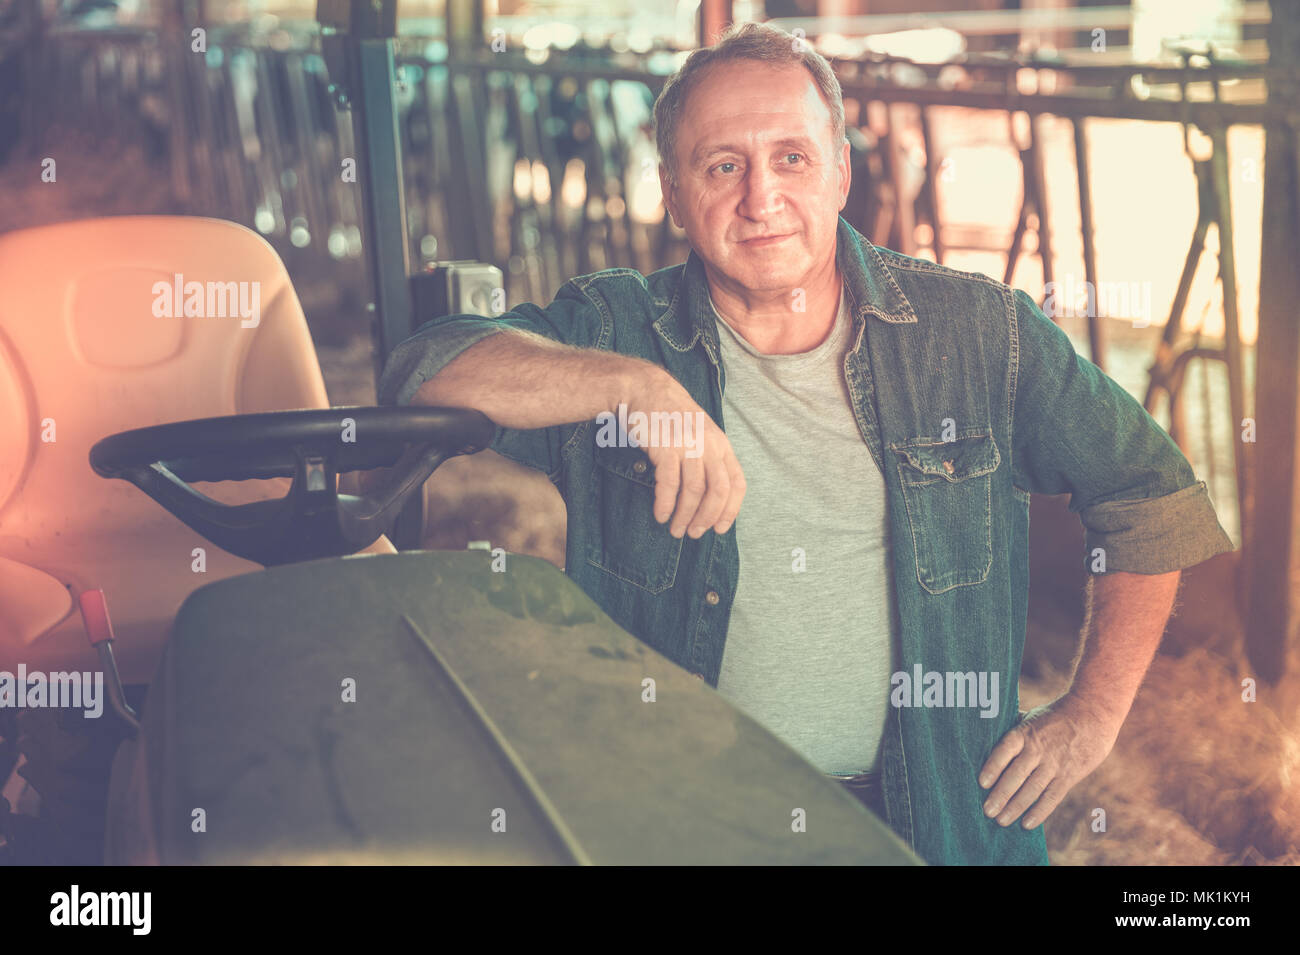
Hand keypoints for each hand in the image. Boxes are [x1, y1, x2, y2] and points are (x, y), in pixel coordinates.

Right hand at [625, 367, 746, 538]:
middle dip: (707, 518)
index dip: (731, 510)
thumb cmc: (671, 416)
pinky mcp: (666, 448)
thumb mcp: (700, 432)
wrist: (645, 389)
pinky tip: (661, 515)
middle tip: (694, 534)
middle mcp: (709, 445)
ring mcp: (688, 445)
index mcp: (721, 444)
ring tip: (675, 530)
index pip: (737, 484)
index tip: (720, 529)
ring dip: (685, 516)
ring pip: (694, 492)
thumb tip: (711, 497)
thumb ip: (709, 458)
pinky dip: (666, 504)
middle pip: (717, 492)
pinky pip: (669, 485)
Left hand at [977, 695, 1120, 829]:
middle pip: (1016, 775)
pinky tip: (1027, 824)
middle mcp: (1038, 749)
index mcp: (1025, 732)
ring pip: (1032, 789)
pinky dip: (1039, 811)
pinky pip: (1052, 796)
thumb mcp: (1031, 716)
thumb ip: (1011, 729)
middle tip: (987, 811)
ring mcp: (1054, 764)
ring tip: (1001, 820)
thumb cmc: (1055, 716)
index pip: (1005, 751)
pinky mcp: (1069, 776)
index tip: (981, 783)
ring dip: (1016, 807)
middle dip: (1001, 795)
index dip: (993, 767)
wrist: (1092, 714)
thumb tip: (986, 737)